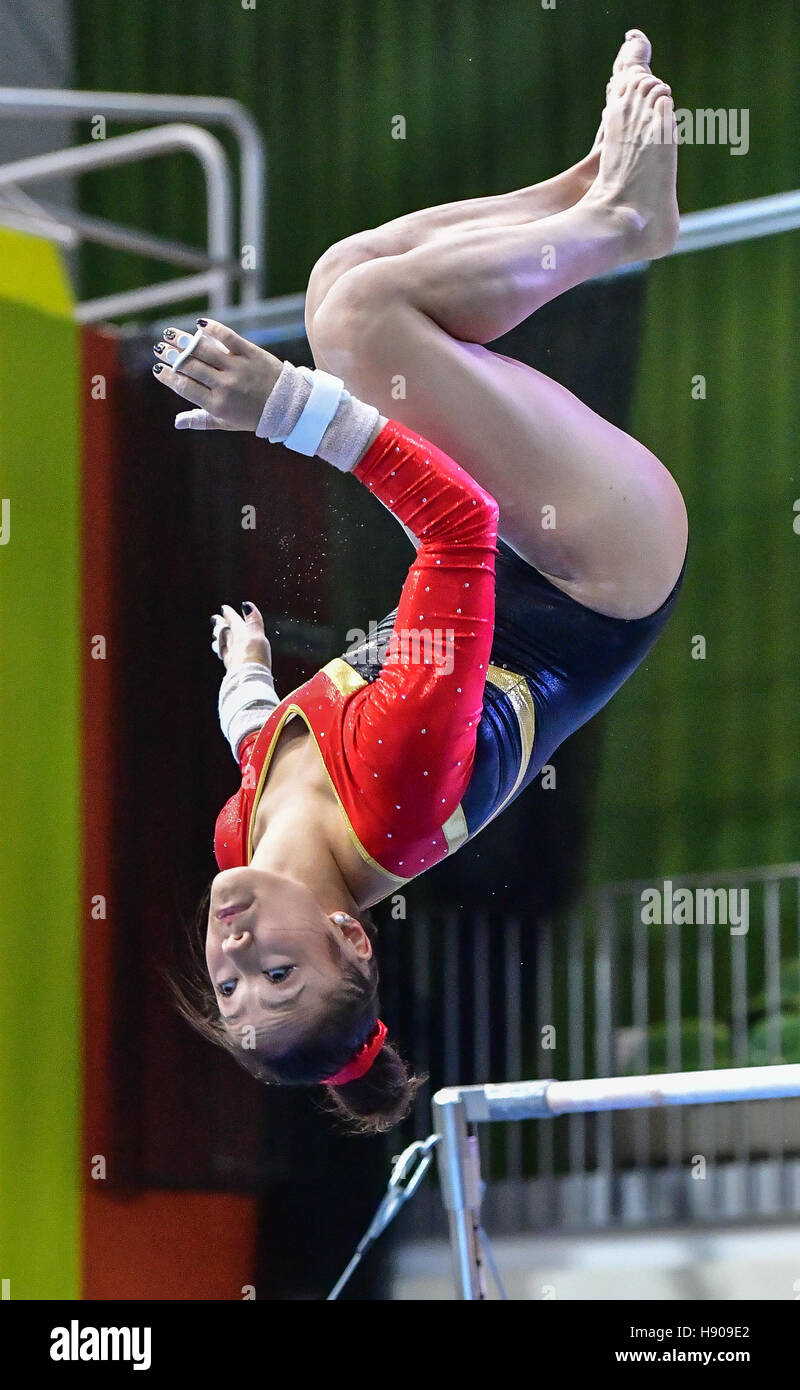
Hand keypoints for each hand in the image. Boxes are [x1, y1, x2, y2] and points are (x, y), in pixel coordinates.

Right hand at [153, 319, 282, 430]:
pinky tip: (199, 324)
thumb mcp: (227, 423)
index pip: (185, 387)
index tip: (158, 368)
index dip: (168, 376)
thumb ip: (201, 420)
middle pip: (191, 366)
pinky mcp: (251, 353)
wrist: (288, 405)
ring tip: (170, 333)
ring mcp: (238, 368)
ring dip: (183, 340)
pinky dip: (213, 329)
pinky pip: (229, 338)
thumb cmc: (253, 416)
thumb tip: (177, 422)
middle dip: (171, 356)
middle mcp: (225, 386)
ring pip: (205, 350)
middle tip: (159, 348)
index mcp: (217, 404)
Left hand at [211, 602, 271, 672]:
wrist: (248, 680)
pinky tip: (224, 655)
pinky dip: (222, 652)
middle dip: (220, 625)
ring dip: (219, 638)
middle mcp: (232, 645)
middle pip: (224, 632)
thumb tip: (246, 605)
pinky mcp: (232, 670)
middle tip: (215, 619)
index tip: (224, 609)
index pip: (233, 621)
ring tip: (215, 635)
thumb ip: (253, 621)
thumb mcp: (258, 635)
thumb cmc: (255, 658)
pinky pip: (224, 657)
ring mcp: (231, 658)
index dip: (229, 614)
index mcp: (240, 634)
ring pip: (222, 645)